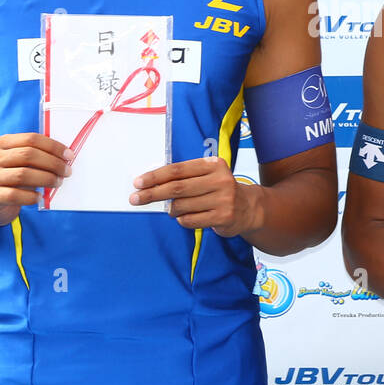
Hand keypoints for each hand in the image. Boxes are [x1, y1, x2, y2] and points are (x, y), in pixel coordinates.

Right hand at [0, 133, 70, 226]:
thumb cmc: (11, 178)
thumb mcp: (19, 162)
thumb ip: (36, 155)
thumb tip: (65, 156)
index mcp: (1, 143)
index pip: (31, 139)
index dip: (53, 146)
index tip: (69, 155)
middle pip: (28, 155)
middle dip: (53, 163)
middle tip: (66, 171)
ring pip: (23, 174)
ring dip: (46, 178)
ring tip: (57, 182)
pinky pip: (16, 195)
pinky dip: (32, 196)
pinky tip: (39, 197)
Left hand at [131, 156, 255, 236]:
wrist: (248, 208)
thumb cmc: (218, 190)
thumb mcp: (206, 176)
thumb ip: (184, 177)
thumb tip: (150, 184)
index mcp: (213, 164)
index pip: (178, 169)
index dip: (155, 176)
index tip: (138, 182)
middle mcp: (220, 179)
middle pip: (177, 187)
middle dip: (152, 193)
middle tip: (135, 198)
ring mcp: (224, 199)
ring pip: (182, 205)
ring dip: (171, 210)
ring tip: (173, 210)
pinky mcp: (224, 216)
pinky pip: (190, 220)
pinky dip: (182, 220)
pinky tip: (186, 217)